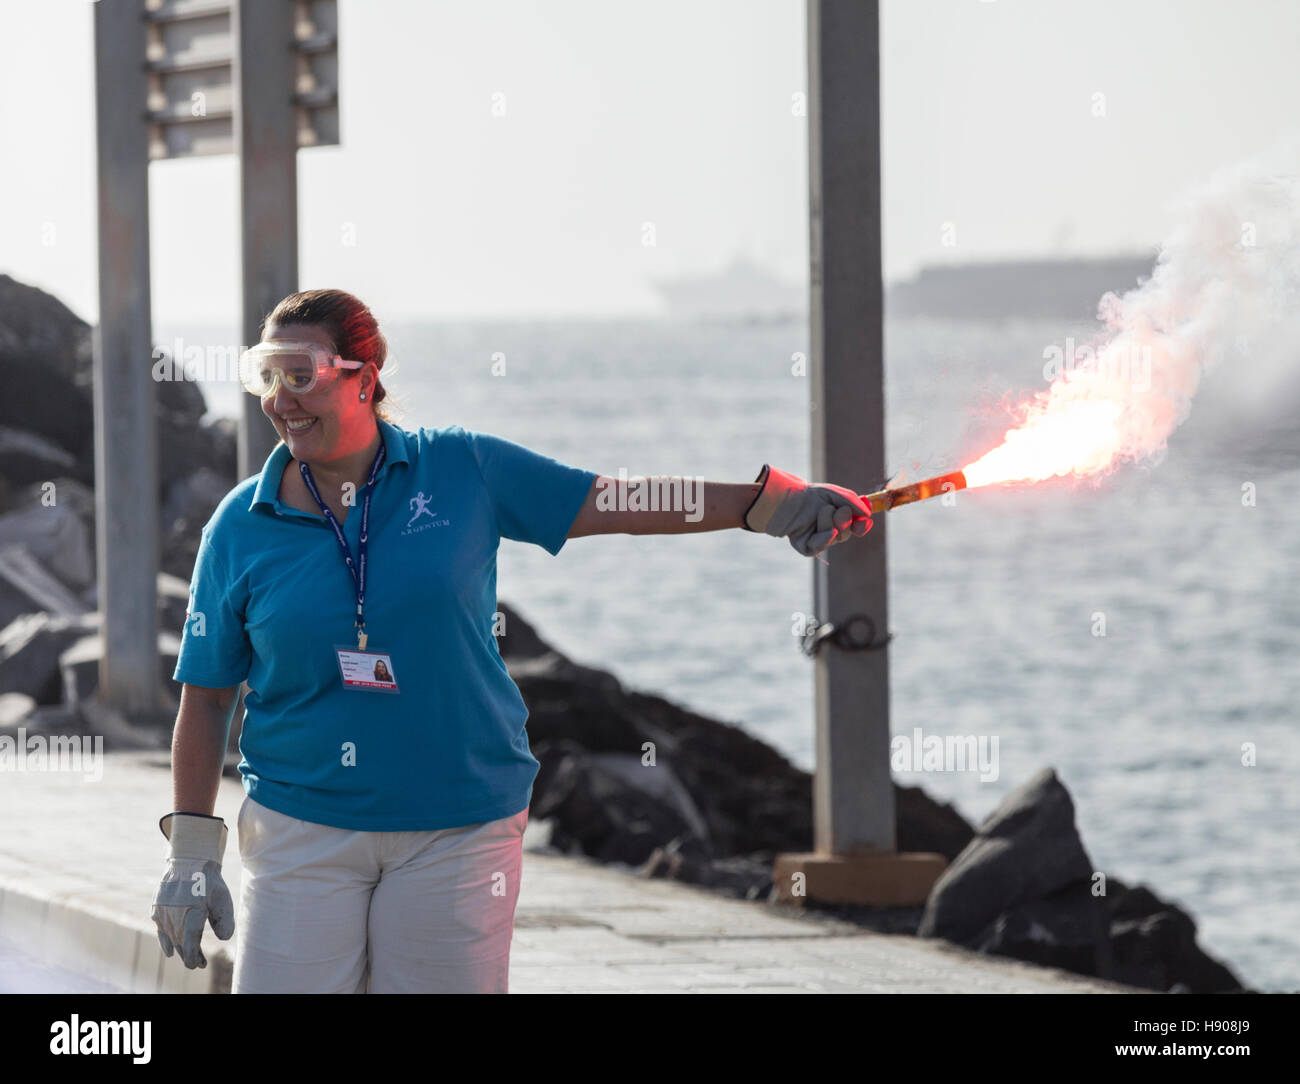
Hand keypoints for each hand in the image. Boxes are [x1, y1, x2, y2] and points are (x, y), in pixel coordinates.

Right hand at [151, 812, 235, 968]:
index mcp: (191, 913)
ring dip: (179, 949)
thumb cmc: (209, 880)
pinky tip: (170, 951)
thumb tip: (224, 939)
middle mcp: (174, 915)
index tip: (201, 965)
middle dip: (190, 956)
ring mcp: (163, 913)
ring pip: (171, 938)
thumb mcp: (222, 897)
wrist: (189, 860)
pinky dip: (164, 941)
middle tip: (199, 964)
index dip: (194, 957)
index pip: (190, 943)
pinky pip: (160, 929)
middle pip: (181, 943)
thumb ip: (224, 919)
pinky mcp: (157, 908)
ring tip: (189, 958)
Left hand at [743, 465, 872, 556]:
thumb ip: (853, 502)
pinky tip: (821, 530)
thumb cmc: (810, 496)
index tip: (864, 522)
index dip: (862, 526)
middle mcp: (831, 532)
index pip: (856, 528)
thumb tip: (868, 515)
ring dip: (830, 522)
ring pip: (834, 538)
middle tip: (837, 510)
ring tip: (820, 511)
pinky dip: (824, 538)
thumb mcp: (834, 494)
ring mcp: (819, 541)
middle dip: (844, 520)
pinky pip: (821, 546)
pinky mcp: (808, 548)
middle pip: (846, 534)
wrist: (786, 499)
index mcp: (839, 520)